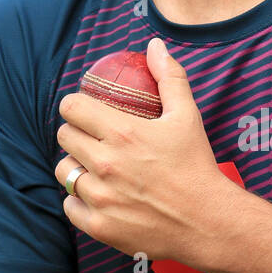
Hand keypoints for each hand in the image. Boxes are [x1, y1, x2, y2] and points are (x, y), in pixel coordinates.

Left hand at [55, 37, 232, 264]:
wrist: (207, 222)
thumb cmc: (197, 167)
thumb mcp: (187, 117)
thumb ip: (169, 78)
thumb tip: (155, 47)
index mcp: (122, 133)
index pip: (71, 108)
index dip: (75, 106)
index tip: (84, 111)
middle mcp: (105, 164)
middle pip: (64, 137)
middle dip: (75, 133)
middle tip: (92, 139)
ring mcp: (100, 197)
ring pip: (64, 171)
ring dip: (76, 166)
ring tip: (96, 168)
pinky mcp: (99, 225)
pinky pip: (70, 205)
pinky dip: (80, 200)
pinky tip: (99, 195)